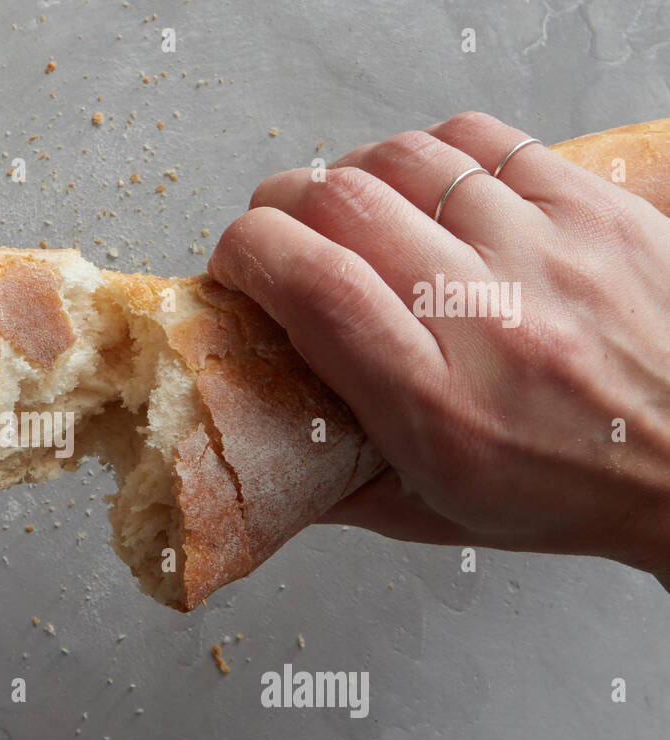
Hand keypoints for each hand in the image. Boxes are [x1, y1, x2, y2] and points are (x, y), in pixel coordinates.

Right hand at [207, 111, 669, 581]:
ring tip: (346, 213)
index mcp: (435, 405)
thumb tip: (262, 447)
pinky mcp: (589, 208)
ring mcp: (545, 250)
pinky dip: (424, 154)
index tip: (234, 264)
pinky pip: (478, 139)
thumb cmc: (574, 491)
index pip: (312, 284)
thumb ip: (336, 484)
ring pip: (400, 158)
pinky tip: (420, 189)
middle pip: (341, 203)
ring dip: (345, 177)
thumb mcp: (435, 516)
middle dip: (278, 206)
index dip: (247, 252)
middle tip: (277, 234)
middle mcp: (486, 317)